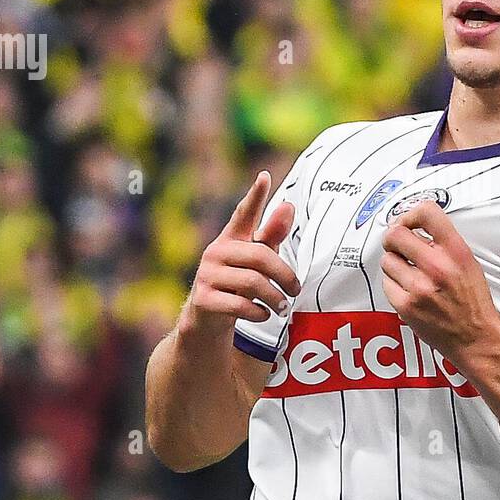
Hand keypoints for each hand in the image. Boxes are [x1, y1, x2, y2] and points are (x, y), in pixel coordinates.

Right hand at [184, 171, 300, 333]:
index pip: (244, 213)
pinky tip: (263, 314)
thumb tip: (288, 206)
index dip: (256, 196)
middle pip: (261, 256)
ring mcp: (207, 275)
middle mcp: (216, 252)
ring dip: (275, 298)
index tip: (265, 177)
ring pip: (253, 282)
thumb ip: (272, 236)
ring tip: (283, 307)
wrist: (206, 322)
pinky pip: (240, 304)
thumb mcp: (255, 262)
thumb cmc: (236, 286)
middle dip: (284, 275)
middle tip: (295, 290)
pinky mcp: (203, 299)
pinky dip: (258, 312)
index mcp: (232, 239)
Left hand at [380, 202, 499, 359]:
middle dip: (394, 238)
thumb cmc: (473, 303)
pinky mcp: (406, 306)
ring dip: (394, 263)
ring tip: (408, 272)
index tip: (408, 221)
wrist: (477, 337)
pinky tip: (408, 289)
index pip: (427, 212)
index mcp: (456, 252)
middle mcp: (438, 267)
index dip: (411, 213)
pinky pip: (386, 283)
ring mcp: (420, 287)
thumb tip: (415, 228)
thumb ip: (443, 243)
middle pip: (396, 234)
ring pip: (387, 259)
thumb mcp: (468, 262)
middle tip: (398, 244)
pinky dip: (393, 285)